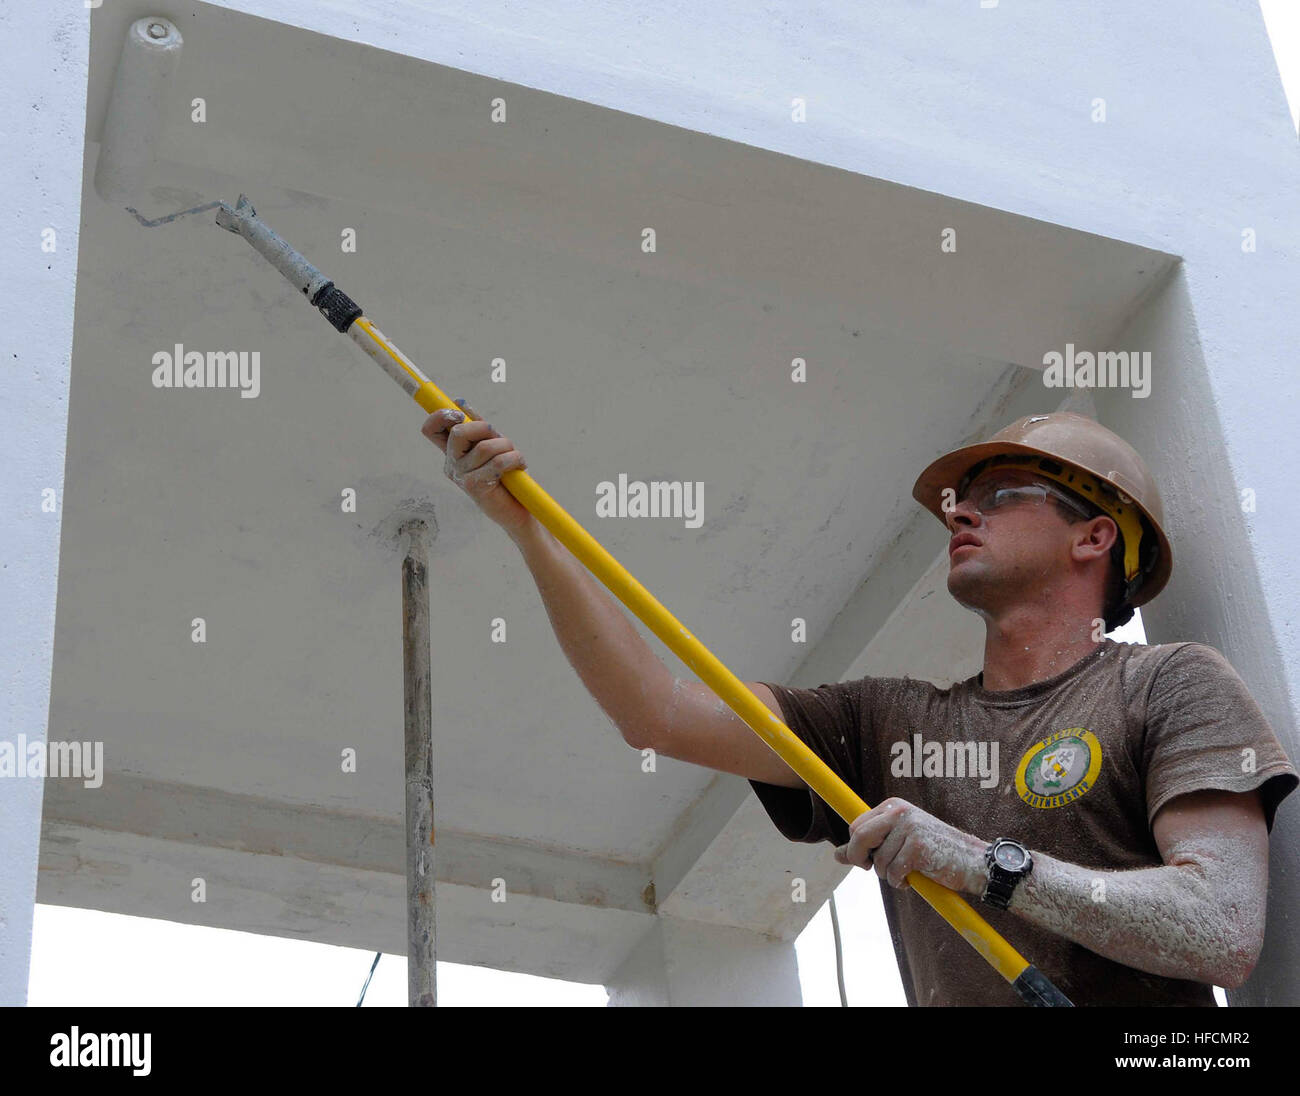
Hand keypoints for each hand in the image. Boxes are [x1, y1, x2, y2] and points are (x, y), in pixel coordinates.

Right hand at [421, 400, 533, 537]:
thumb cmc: (506, 476)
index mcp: (452, 453)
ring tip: (516, 457)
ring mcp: (461, 477)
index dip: (439, 416)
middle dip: (485, 428)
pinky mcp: (474, 487)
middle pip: (458, 433)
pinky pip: (497, 463)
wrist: (518, 510)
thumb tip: (460, 403)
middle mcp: (452, 465)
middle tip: (500, 437)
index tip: (459, 413)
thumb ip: (477, 426)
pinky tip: (519, 466)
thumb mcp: (492, 446)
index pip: (431, 430)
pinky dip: (514, 459)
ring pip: (484, 447)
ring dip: (507, 447)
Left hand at [833, 797, 986, 894]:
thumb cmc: (935, 851)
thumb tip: (836, 855)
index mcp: (893, 806)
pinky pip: (894, 872)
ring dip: (888, 875)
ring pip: (878, 860)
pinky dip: (900, 883)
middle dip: (862, 860)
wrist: (973, 861)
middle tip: (878, 870)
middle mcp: (899, 812)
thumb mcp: (898, 843)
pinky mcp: (918, 846)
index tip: (867, 860)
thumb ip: (868, 847)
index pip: (856, 826)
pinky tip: (914, 879)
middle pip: (859, 837)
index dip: (856, 848)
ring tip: (907, 873)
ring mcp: (909, 827)